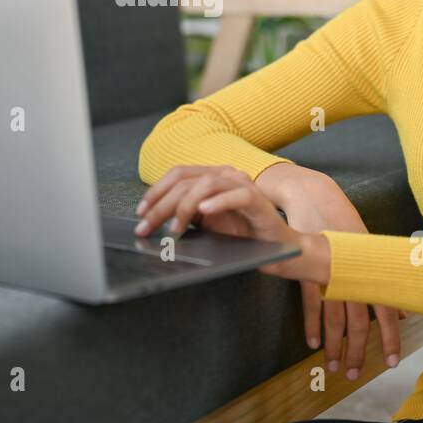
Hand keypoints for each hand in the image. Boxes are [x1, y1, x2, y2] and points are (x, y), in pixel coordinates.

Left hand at [135, 164, 319, 280]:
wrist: (282, 249)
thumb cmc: (245, 236)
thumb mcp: (208, 225)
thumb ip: (188, 216)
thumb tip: (156, 220)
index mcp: (213, 177)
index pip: (178, 174)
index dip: (156, 191)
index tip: (140, 212)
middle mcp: (226, 175)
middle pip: (186, 180)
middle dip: (161, 205)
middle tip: (147, 227)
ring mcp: (243, 185)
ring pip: (207, 183)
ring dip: (185, 206)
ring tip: (174, 228)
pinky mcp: (258, 201)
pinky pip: (237, 196)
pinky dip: (218, 202)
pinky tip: (203, 212)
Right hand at [255, 163, 407, 379]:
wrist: (311, 194)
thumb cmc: (341, 220)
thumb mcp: (366, 248)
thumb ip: (383, 281)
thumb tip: (403, 312)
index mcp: (371, 267)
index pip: (386, 308)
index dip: (390, 336)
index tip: (392, 360)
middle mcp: (352, 273)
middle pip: (359, 321)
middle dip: (360, 350)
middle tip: (357, 374)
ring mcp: (328, 273)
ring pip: (335, 318)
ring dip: (336, 345)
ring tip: (335, 366)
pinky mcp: (306, 270)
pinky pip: (311, 304)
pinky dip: (312, 325)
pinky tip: (314, 343)